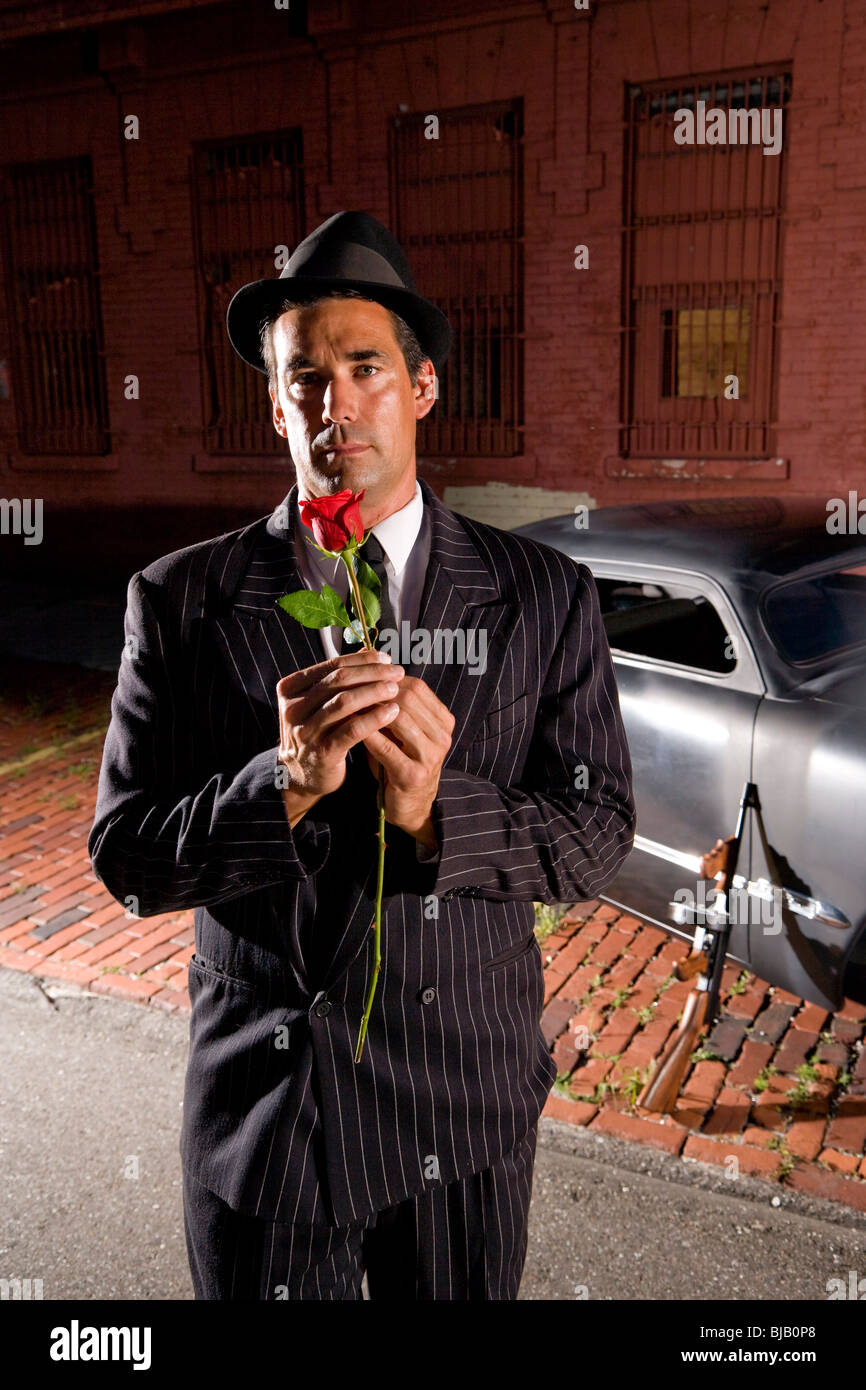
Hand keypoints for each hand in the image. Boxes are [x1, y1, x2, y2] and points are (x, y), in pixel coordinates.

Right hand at [275, 649, 403, 807]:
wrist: (302, 776)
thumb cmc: (317, 732)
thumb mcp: (320, 703)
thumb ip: (339, 680)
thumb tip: (371, 652)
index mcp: (290, 689)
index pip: (331, 666)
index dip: (362, 660)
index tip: (386, 658)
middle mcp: (293, 708)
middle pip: (338, 681)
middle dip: (372, 674)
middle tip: (396, 672)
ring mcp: (305, 731)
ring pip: (344, 702)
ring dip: (374, 692)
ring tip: (396, 689)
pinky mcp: (322, 752)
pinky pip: (352, 730)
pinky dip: (374, 718)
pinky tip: (392, 712)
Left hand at [361, 675, 454, 844]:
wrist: (411, 805)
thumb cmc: (401, 761)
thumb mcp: (403, 731)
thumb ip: (393, 706)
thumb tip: (366, 674)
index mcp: (443, 721)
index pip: (417, 687)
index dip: (388, 679)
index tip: (363, 677)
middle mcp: (442, 737)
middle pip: (409, 699)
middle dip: (378, 691)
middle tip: (352, 687)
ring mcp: (430, 756)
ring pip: (399, 719)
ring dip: (371, 709)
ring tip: (349, 704)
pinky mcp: (413, 775)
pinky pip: (386, 747)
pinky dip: (367, 733)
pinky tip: (350, 728)